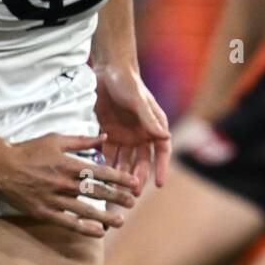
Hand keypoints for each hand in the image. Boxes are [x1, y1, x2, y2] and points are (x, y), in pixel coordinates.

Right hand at [0, 132, 139, 236]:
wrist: (1, 166)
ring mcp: (55, 199)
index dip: (120, 178)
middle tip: (133, 202)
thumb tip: (105, 137)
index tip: (134, 183)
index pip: (102, 173)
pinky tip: (98, 233)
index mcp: (70, 164)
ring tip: (121, 221)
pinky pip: (68, 223)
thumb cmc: (30, 150)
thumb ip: (82, 140)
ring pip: (86, 210)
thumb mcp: (56, 139)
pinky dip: (84, 229)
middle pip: (97, 192)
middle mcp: (65, 183)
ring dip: (105, 217)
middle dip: (118, 197)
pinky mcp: (44, 212)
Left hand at [94, 65, 171, 194]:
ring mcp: (124, 136)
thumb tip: (165, 137)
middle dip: (137, 178)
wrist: (108, 71)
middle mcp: (141, 135)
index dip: (161, 167)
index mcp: (154, 127)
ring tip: (114, 190)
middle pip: (141, 162)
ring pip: (123, 161)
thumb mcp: (138, 100)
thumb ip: (149, 119)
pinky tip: (99, 177)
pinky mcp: (108, 135)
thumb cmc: (129, 83)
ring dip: (120, 175)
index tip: (159, 184)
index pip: (161, 152)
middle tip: (132, 193)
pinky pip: (107, 154)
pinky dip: (104, 165)